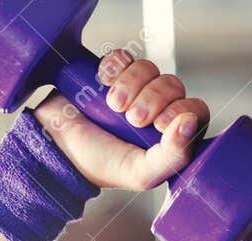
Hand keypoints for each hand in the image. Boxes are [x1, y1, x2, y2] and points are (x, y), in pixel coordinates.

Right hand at [31, 49, 209, 190]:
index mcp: (170, 135)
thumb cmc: (101, 165)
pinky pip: (124, 56)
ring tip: (112, 105)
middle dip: (153, 99)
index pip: (195, 110)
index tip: (159, 125)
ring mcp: (134, 89)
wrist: (55, 146)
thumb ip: (172, 156)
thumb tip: (191, 122)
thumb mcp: (141, 173)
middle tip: (131, 118)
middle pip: (173, 85)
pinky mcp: (111, 73)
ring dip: (131, 84)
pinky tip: (103, 80)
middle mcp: (156, 109)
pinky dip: (115, 65)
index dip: (182, 111)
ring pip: (149, 68)